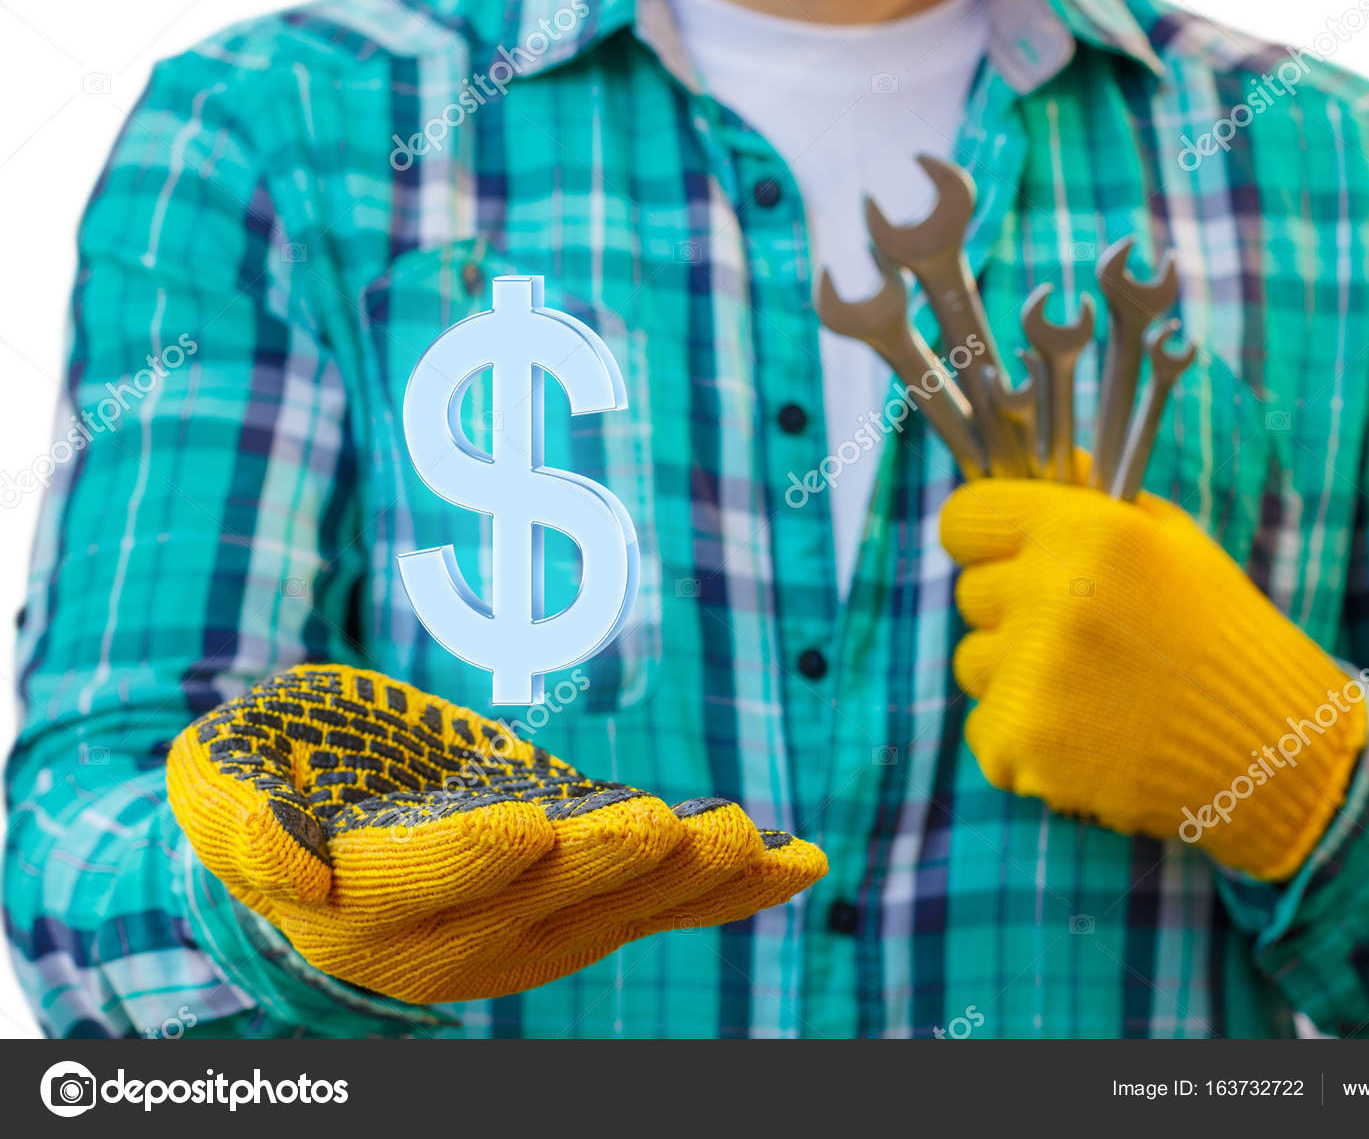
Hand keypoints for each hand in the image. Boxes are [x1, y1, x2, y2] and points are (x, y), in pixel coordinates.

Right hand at [167, 665, 825, 1001]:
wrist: (313, 837)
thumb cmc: (261, 790)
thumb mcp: (218, 790)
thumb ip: (242, 827)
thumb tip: (296, 864)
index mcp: (363, 904)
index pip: (421, 885)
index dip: (472, 856)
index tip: (528, 825)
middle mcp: (455, 935)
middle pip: (540, 902)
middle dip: (610, 864)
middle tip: (671, 826)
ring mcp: (531, 923)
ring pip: (620, 910)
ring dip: (692, 880)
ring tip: (759, 846)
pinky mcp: (585, 895)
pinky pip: (661, 902)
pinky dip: (728, 887)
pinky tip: (794, 861)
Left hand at [939, 470, 1367, 879]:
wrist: (1269, 748)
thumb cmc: (1219, 634)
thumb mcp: (1173, 542)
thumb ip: (1095, 502)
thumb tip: (1049, 464)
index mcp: (1083, 533)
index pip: (964, 519)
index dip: (985, 537)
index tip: (1005, 554)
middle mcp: (1049, 596)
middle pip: (970, 593)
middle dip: (1012, 610)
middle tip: (1084, 635)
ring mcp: (1030, 674)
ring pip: (974, 662)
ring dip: (1017, 675)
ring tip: (1095, 689)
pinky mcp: (1019, 742)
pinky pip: (985, 727)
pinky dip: (1023, 738)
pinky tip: (1089, 736)